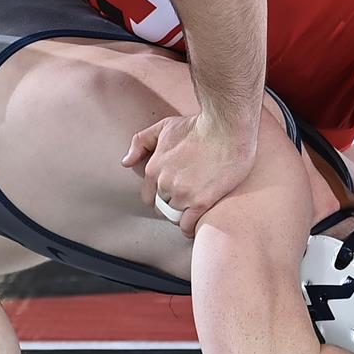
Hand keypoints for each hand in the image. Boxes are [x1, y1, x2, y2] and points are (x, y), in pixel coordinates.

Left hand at [124, 111, 258, 236]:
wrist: (227, 127)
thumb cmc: (198, 125)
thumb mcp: (164, 127)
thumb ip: (141, 142)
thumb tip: (126, 162)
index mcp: (154, 168)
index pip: (149, 196)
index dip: (161, 196)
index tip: (173, 193)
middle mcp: (164, 184)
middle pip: (162, 208)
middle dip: (172, 206)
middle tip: (187, 200)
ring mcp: (182, 194)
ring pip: (175, 217)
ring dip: (183, 216)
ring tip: (194, 210)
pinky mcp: (201, 202)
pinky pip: (188, 226)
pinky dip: (189, 228)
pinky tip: (196, 223)